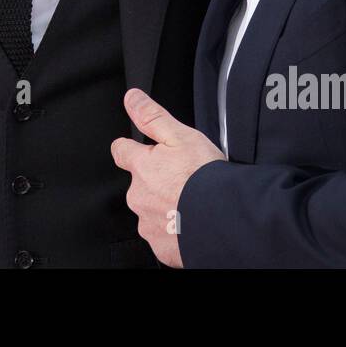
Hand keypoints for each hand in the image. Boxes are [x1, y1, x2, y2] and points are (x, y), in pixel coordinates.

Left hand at [111, 88, 224, 267]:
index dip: (130, 149)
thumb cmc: (205, 177)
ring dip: (165, 207)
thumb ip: (152, 116)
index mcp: (141, 167)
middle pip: (139, 184)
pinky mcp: (161, 247)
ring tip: (190, 203)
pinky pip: (163, 237)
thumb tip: (131, 99)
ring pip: (151, 211)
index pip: (121, 152)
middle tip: (182, 181)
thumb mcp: (180, 136)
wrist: (224, 219)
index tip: (139, 151)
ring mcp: (148, 224)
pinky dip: (174, 231)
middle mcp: (138, 196)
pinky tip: (191, 223)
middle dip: (155, 182)